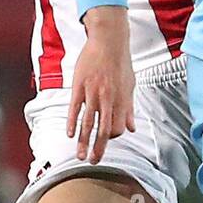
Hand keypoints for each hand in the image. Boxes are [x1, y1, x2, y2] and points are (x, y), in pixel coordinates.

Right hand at [67, 7, 134, 162]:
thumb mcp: (130, 86)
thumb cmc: (121, 62)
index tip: (105, 140)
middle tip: (94, 162)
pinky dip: (73, 123)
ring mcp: (93, 93)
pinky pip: (75, 108)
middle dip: (98, 148)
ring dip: (84, 142)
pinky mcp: (79, 85)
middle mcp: (108, 99)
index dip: (112, 137)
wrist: (109, 40)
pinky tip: (70, 135)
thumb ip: (129, 108)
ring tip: (80, 156)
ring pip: (88, 123)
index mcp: (121, 100)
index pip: (117, 128)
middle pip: (103, 130)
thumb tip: (132, 128)